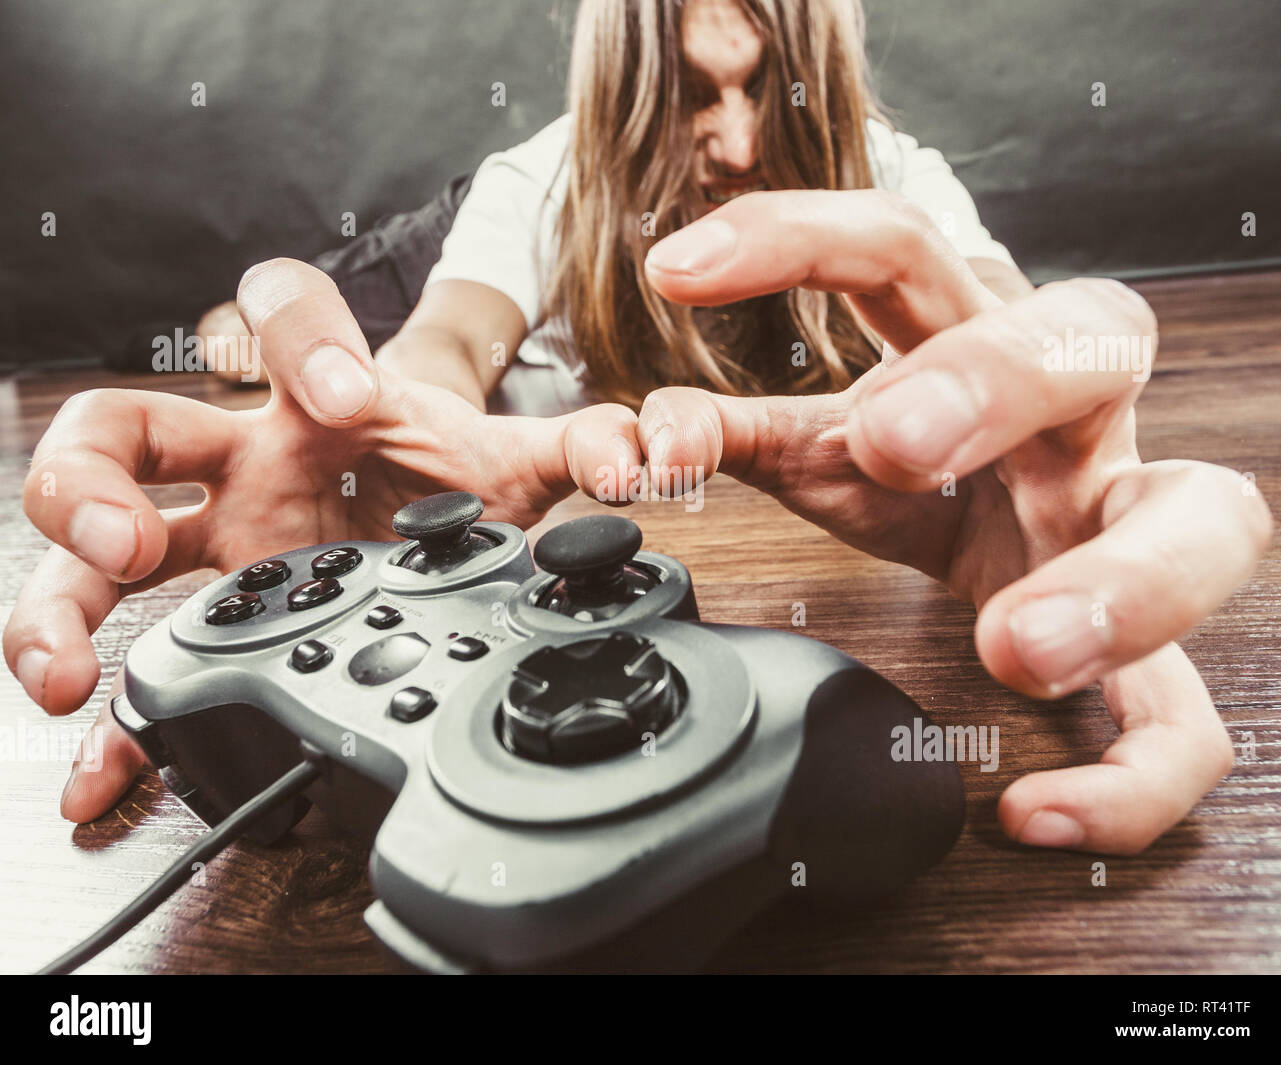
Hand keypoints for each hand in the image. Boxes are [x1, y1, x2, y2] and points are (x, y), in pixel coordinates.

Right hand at [4, 258, 638, 821]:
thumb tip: (644, 460)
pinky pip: (142, 658)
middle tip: (129, 537)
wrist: (407, 496)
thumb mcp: (506, 457)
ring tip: (71, 670)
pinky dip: (116, 722)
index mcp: (314, 398)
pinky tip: (98, 772)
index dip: (298, 345)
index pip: (275, 322)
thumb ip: (579, 448)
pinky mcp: (211, 611)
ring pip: (88, 546)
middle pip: (117, 428)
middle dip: (98, 476)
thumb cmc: (433, 462)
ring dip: (63, 603)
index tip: (342, 399)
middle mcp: (240, 462)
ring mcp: (211, 539)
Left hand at [629, 190, 1271, 853]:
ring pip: (1206, 518)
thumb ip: (742, 435)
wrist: (1026, 557)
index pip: (905, 250)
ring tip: (1016, 645)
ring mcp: (1130, 531)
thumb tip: (653, 437)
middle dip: (995, 378)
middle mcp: (1077, 423)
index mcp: (982, 346)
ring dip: (1118, 581)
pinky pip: (1188, 719)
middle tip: (894, 442)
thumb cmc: (933, 484)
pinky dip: (1131, 778)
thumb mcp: (828, 450)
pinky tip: (1033, 811)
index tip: (678, 269)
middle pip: (1095, 338)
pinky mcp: (1155, 655)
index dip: (796, 240)